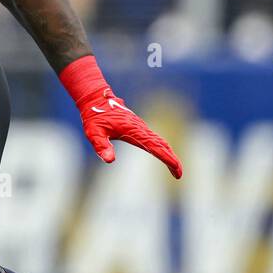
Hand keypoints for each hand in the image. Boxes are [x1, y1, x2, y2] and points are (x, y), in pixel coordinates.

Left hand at [59, 55, 181, 178]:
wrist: (96, 99)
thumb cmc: (94, 116)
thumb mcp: (94, 133)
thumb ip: (101, 146)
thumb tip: (110, 161)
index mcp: (132, 130)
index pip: (154, 146)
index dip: (166, 158)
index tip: (176, 169)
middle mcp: (140, 128)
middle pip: (161, 144)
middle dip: (172, 159)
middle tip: (179, 174)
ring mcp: (140, 127)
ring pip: (159, 140)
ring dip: (169, 153)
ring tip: (175, 168)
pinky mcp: (138, 127)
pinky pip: (154, 138)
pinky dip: (162, 147)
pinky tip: (164, 153)